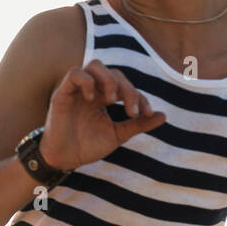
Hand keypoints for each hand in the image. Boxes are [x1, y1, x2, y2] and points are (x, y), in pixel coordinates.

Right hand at [41, 61, 165, 170]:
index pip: (126, 86)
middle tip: (132, 110)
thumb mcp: (117, 135)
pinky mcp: (62, 93)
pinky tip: (92, 99)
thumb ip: (137, 124)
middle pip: (113, 73)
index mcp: (104, 97)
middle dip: (127, 89)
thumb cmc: (87, 147)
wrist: (65, 160)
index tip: (146, 114)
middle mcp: (92, 90)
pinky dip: (87, 81)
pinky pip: (74, 74)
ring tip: (113, 100)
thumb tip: (164, 115)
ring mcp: (77, 90)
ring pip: (95, 65)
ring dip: (109, 79)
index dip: (139, 97)